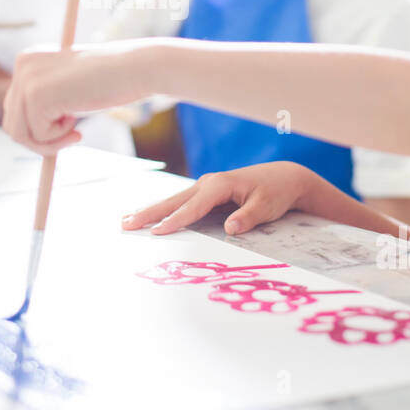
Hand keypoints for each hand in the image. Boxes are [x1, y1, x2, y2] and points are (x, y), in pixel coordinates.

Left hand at [2, 41, 153, 153]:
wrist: (134, 68)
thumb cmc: (110, 80)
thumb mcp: (68, 87)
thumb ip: (44, 102)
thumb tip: (20, 135)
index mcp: (28, 60)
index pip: (15, 108)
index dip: (39, 128)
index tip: (69, 126)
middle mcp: (22, 65)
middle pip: (12, 123)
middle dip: (40, 140)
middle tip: (73, 136)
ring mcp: (27, 80)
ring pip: (20, 133)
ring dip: (49, 143)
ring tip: (75, 131)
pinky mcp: (36, 96)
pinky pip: (38, 136)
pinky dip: (58, 139)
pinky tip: (77, 121)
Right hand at [120, 161, 319, 235]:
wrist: (283, 177)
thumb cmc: (275, 192)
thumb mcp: (266, 206)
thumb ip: (248, 217)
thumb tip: (229, 229)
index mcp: (220, 185)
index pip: (193, 206)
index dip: (175, 220)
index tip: (157, 232)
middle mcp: (208, 183)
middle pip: (174, 200)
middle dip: (149, 212)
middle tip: (126, 224)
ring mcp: (205, 187)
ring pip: (173, 200)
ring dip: (150, 210)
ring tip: (126, 220)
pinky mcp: (206, 193)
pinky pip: (180, 203)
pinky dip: (162, 209)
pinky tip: (148, 216)